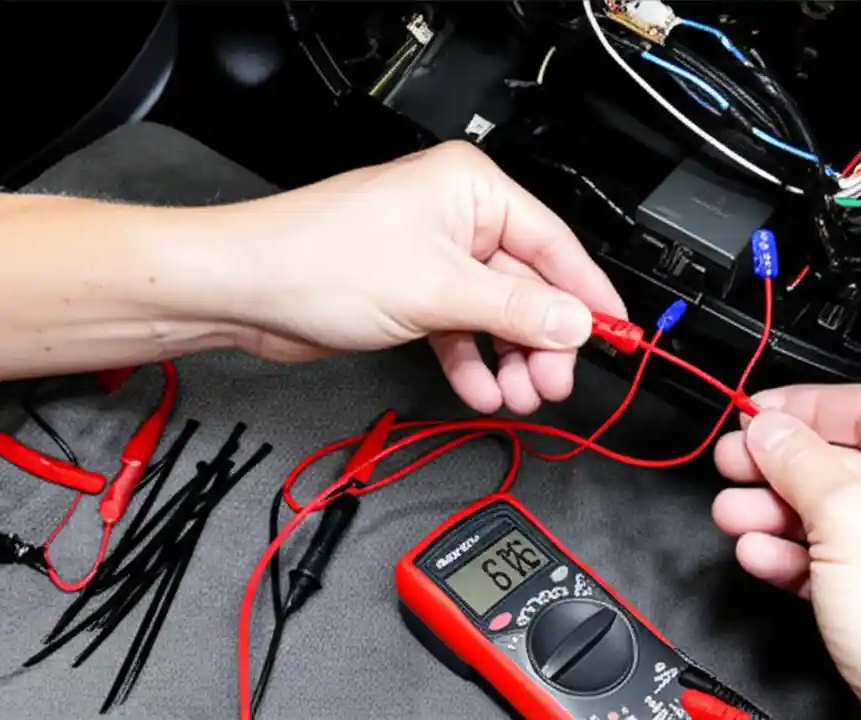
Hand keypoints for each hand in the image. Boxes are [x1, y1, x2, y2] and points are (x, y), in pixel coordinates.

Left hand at [212, 141, 624, 413]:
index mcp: (472, 190)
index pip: (554, 245)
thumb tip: (575, 323)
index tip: (617, 334)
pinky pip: (461, 330)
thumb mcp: (439, 290)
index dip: (587, 296)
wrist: (244, 289)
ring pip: (496, 315)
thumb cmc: (319, 259)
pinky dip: (472, 362)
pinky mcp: (412, 292)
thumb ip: (516, 311)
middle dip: (542, 342)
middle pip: (528, 288)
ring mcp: (434, 257)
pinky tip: (481, 391)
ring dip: (510, 360)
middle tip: (555, 384)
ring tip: (520, 398)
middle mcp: (458, 218)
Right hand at [711, 384, 860, 719]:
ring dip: (776, 513)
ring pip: (836, 516)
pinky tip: (762, 556)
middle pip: (846, 463)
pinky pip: (840, 562)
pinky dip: (797, 557)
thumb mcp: (843, 512)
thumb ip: (798, 459)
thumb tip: (771, 427)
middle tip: (733, 462)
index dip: (805, 406)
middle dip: (779, 466)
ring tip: (734, 514)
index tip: (756, 413)